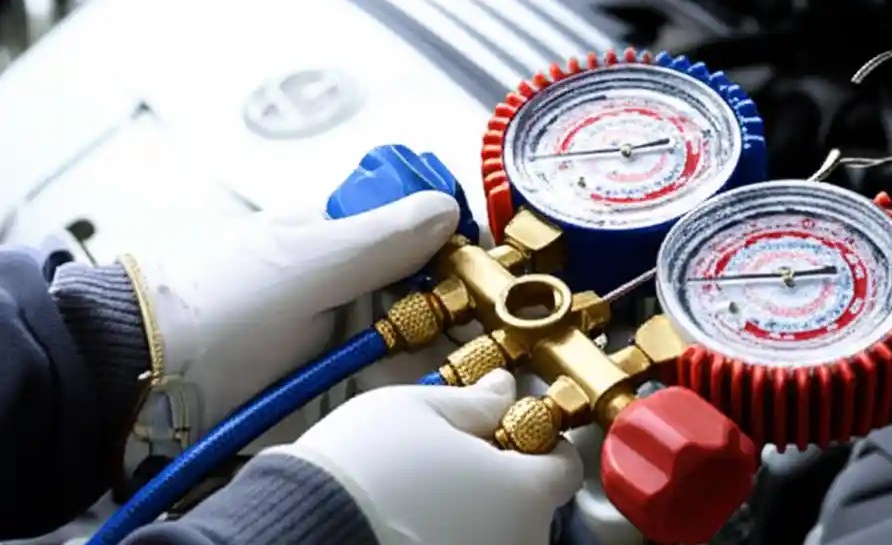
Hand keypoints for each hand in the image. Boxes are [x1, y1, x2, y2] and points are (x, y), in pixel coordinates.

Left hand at [122, 191, 459, 439]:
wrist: (149, 376)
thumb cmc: (222, 306)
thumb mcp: (310, 262)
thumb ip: (382, 235)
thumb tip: (446, 207)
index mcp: (335, 226)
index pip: (415, 218)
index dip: (453, 240)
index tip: (483, 269)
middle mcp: (341, 270)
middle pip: (421, 279)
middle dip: (450, 304)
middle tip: (477, 329)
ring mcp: (335, 322)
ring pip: (408, 328)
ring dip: (431, 346)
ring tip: (452, 365)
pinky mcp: (328, 371)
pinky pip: (383, 370)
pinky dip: (403, 378)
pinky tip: (418, 388)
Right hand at [272, 371, 583, 544]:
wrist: (301, 527)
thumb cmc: (362, 468)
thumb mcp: (420, 410)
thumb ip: (474, 402)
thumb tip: (502, 388)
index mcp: (523, 493)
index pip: (563, 467)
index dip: (541, 442)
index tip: (513, 430)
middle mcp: (517, 541)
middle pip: (532, 505)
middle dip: (504, 478)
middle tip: (459, 458)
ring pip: (498, 531)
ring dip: (477, 510)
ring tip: (426, 490)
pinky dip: (453, 533)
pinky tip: (414, 520)